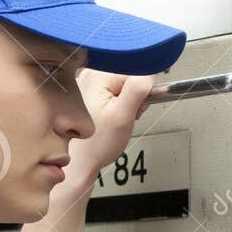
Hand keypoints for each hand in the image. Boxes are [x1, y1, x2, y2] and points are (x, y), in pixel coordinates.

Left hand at [65, 69, 156, 192]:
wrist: (80, 161)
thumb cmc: (96, 144)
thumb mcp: (123, 116)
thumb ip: (138, 89)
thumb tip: (151, 70)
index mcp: (97, 75)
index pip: (136, 69)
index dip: (143, 89)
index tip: (138, 105)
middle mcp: (90, 73)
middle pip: (129, 75)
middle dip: (135, 95)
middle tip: (127, 114)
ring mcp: (88, 82)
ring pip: (123, 84)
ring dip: (127, 100)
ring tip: (117, 117)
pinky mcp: (89, 91)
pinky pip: (113, 90)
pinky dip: (118, 103)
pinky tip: (111, 115)